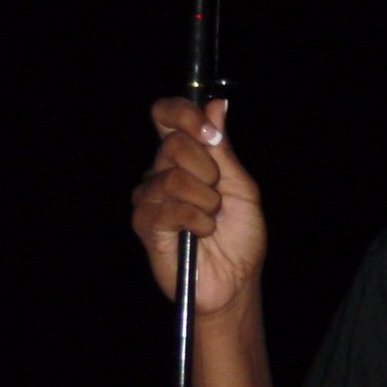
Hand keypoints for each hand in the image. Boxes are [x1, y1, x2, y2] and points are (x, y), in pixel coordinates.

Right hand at [131, 97, 266, 313]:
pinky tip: (202, 234)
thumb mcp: (241, 188)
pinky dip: (198, 221)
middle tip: (218, 198)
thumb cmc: (240, 236)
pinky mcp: (145, 224)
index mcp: (186, 158)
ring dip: (207, 202)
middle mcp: (161, 171)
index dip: (184, 114)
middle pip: (173, 144)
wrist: (235, 280)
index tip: (209, 133)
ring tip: (212, 220)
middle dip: (209, 171)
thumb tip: (217, 105)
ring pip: (174, 178)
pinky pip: (171, 209)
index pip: (167, 116)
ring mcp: (149, 197)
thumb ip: (224, 150)